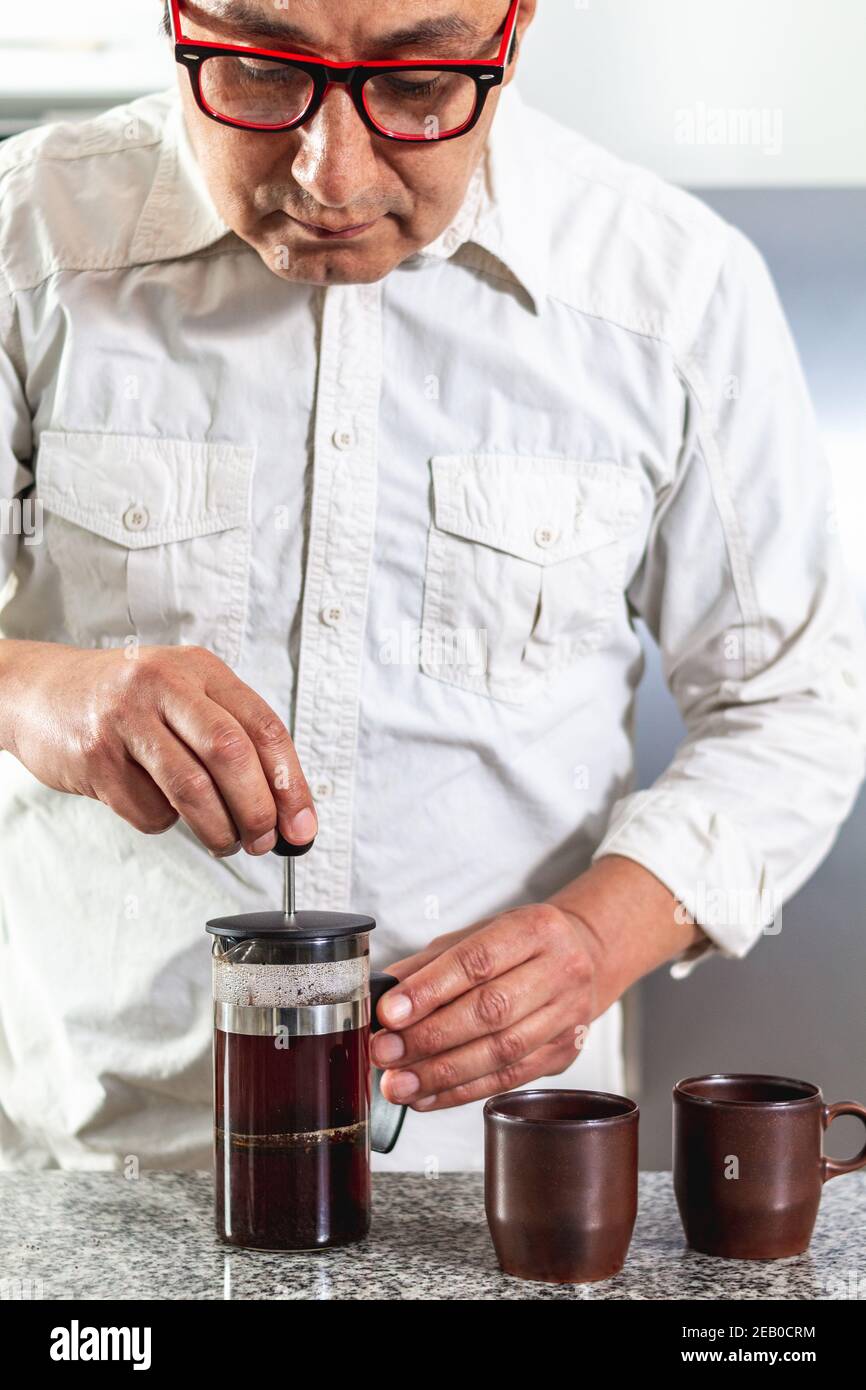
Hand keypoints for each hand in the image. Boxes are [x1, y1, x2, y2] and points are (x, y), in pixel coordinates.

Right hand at [0, 640, 316, 855]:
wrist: (41, 692)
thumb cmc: (126, 702)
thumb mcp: (184, 695)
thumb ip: (233, 737)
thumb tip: (286, 807)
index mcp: (200, 668)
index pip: (263, 726)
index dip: (291, 782)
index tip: (302, 824)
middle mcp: (164, 684)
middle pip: (231, 753)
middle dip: (257, 809)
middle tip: (265, 841)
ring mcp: (126, 717)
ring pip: (191, 788)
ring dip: (218, 830)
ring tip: (225, 842)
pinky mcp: (95, 755)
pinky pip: (147, 810)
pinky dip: (164, 823)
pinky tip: (161, 809)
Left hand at [372, 903, 600, 1111]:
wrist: (583, 956)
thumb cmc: (519, 944)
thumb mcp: (478, 934)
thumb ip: (431, 962)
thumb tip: (383, 992)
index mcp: (535, 929)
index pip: (477, 961)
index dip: (430, 990)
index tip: (388, 1014)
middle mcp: (560, 970)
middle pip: (491, 1011)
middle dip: (430, 1037)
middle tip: (385, 1052)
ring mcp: (567, 1016)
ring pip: (502, 1052)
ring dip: (442, 1074)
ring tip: (398, 1084)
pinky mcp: (565, 1054)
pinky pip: (509, 1079)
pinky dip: (462, 1092)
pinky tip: (427, 1097)